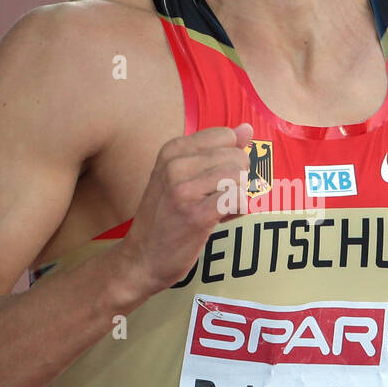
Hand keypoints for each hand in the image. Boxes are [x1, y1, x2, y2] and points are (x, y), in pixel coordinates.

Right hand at [112, 123, 253, 298]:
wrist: (140, 258)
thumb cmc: (166, 217)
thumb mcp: (183, 175)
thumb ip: (216, 150)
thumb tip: (247, 128)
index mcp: (172, 150)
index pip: (226, 136)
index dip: (229, 160)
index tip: (212, 181)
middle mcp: (175, 164)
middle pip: (237, 156)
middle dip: (236, 181)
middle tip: (214, 200)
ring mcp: (183, 189)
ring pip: (240, 177)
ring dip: (236, 197)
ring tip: (215, 210)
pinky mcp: (196, 215)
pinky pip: (238, 199)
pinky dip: (236, 211)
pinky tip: (219, 220)